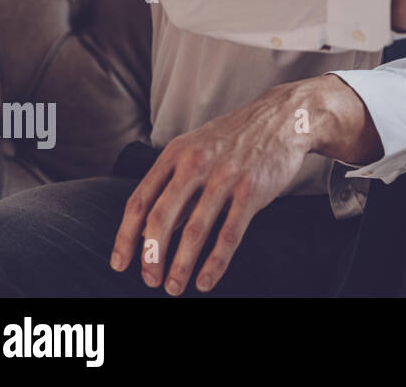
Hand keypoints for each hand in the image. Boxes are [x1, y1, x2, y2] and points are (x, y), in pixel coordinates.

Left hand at [108, 81, 311, 294]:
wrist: (285, 117)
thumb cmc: (237, 136)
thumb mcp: (198, 147)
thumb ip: (176, 184)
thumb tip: (159, 226)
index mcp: (176, 153)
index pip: (140, 200)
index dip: (125, 237)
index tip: (120, 263)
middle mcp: (196, 164)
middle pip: (161, 218)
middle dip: (151, 256)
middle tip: (150, 280)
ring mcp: (225, 177)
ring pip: (195, 231)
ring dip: (180, 265)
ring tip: (174, 287)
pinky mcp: (252, 190)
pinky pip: (229, 234)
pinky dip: (215, 262)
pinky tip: (206, 280)